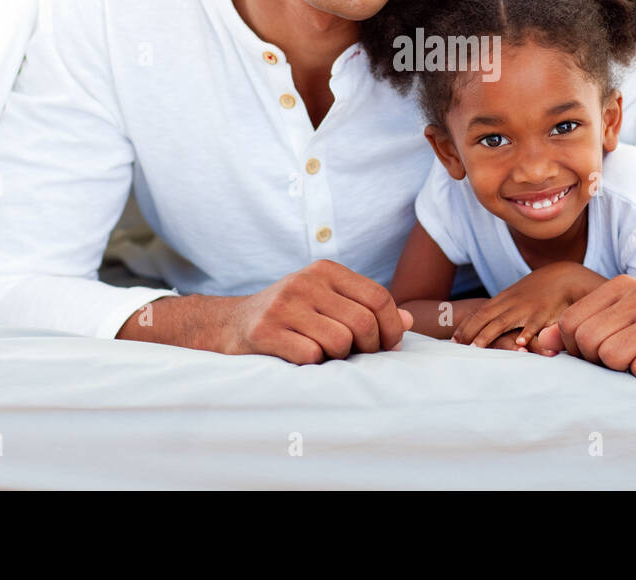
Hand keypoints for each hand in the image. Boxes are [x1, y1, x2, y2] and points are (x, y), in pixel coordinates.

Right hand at [119, 259, 412, 363]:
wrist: (228, 325)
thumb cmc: (289, 317)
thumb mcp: (327, 302)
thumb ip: (365, 308)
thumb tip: (408, 321)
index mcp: (325, 270)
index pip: (378, 297)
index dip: (391, 327)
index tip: (388, 346)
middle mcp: (305, 281)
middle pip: (363, 322)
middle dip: (369, 348)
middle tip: (358, 357)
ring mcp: (283, 304)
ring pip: (340, 341)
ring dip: (338, 358)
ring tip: (326, 356)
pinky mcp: (264, 331)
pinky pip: (311, 356)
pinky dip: (314, 365)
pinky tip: (302, 360)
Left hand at [452, 263, 606, 351]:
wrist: (564, 276)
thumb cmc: (540, 289)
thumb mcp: (518, 295)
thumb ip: (504, 307)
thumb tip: (488, 319)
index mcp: (505, 298)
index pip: (480, 312)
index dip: (466, 325)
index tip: (454, 338)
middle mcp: (511, 302)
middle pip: (485, 317)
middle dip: (469, 331)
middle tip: (456, 346)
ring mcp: (526, 307)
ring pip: (504, 321)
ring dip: (489, 334)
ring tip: (476, 347)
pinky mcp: (543, 313)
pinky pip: (533, 324)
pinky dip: (526, 333)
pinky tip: (519, 344)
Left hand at [533, 274, 635, 378]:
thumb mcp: (617, 327)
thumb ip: (577, 332)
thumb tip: (541, 342)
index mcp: (623, 285)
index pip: (571, 322)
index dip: (577, 349)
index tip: (598, 355)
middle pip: (589, 341)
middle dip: (598, 363)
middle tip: (623, 363)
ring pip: (612, 356)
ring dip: (624, 371)